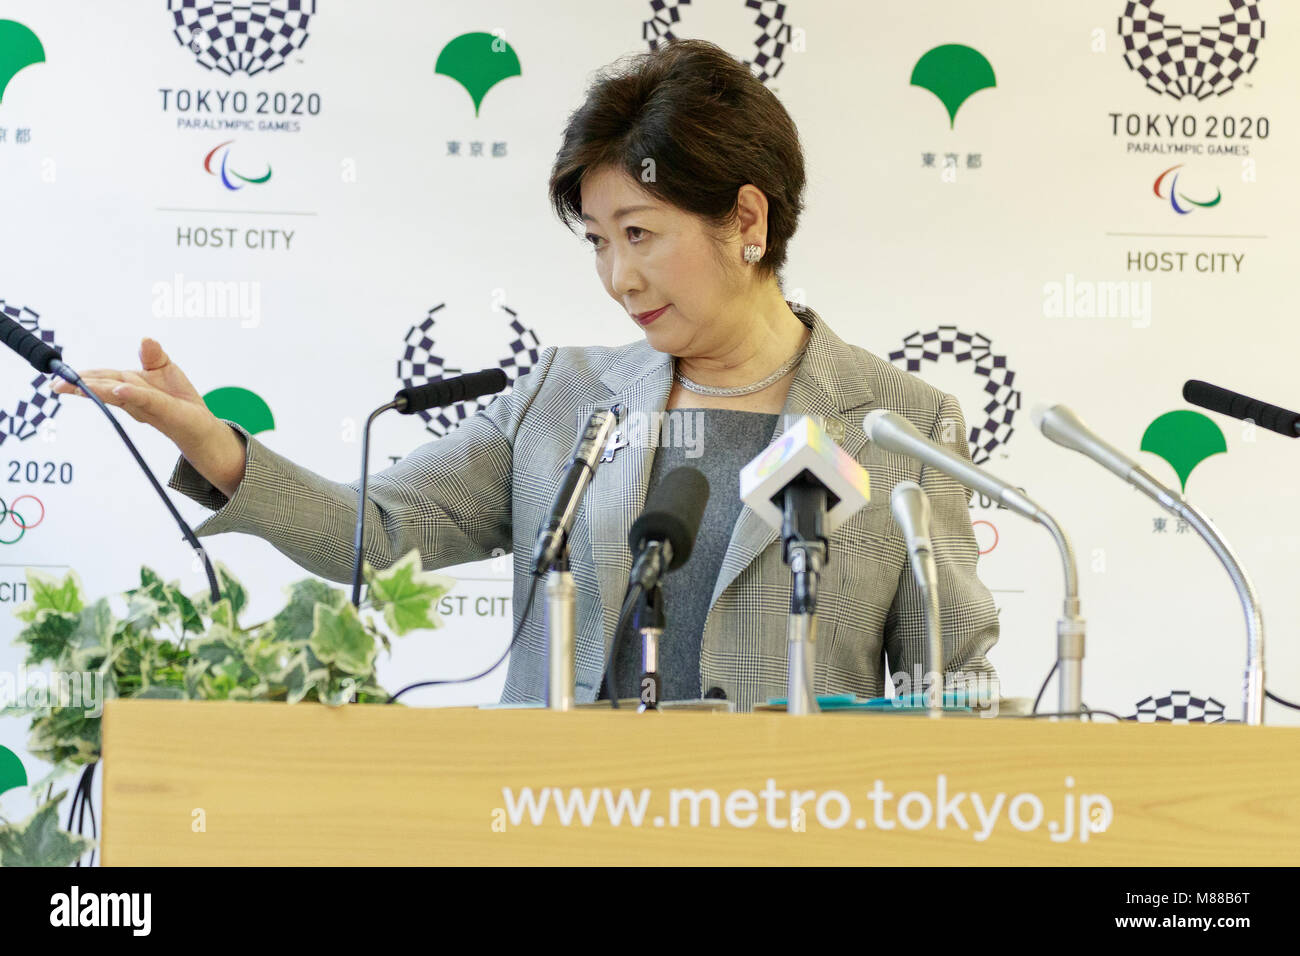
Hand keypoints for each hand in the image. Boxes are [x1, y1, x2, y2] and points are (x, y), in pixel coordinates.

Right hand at [53, 338, 246, 495]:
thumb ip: (153, 355)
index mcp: (130, 385)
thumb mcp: (165, 369)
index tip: (58, 376)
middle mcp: (135, 397)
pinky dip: (133, 394)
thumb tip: (146, 339)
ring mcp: (149, 406)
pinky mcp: (167, 411)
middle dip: (81, 385)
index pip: (103, 378)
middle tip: (57, 385)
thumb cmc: (178, 398)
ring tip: (79, 386)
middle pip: (106, 387)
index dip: (81, 377)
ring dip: (100, 389)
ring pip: (121, 395)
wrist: (201, 426)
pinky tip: (120, 390)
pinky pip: (148, 400)